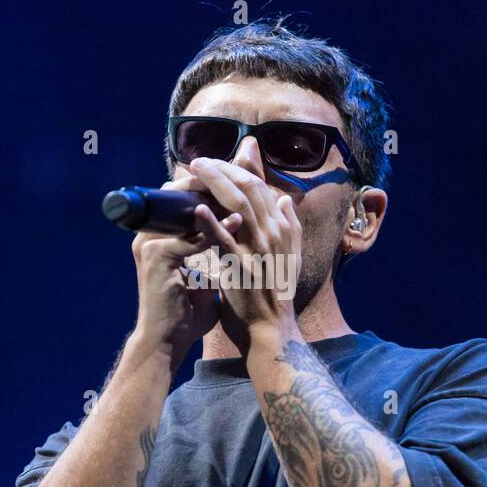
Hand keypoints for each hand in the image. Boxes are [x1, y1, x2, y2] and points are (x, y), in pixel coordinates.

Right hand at [129, 170, 243, 368]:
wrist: (168, 343)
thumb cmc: (188, 311)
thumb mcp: (205, 272)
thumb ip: (216, 249)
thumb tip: (239, 231)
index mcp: (159, 236)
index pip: (181, 197)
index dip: (212, 187)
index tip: (243, 185)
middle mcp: (149, 235)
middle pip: (178, 193)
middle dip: (214, 185)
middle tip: (245, 183)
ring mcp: (149, 244)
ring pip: (185, 210)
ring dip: (217, 201)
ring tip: (245, 197)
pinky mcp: (155, 257)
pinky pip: (190, 237)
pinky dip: (216, 229)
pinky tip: (238, 223)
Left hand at [187, 157, 301, 342]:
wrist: (271, 326)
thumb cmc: (277, 292)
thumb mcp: (292, 256)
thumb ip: (291, 226)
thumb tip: (285, 200)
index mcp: (281, 228)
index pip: (259, 187)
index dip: (237, 169)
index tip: (216, 162)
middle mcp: (272, 234)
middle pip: (248, 189)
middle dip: (223, 169)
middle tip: (200, 160)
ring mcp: (257, 250)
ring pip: (237, 206)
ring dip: (214, 184)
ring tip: (195, 171)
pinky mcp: (240, 268)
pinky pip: (224, 241)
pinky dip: (210, 223)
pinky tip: (196, 208)